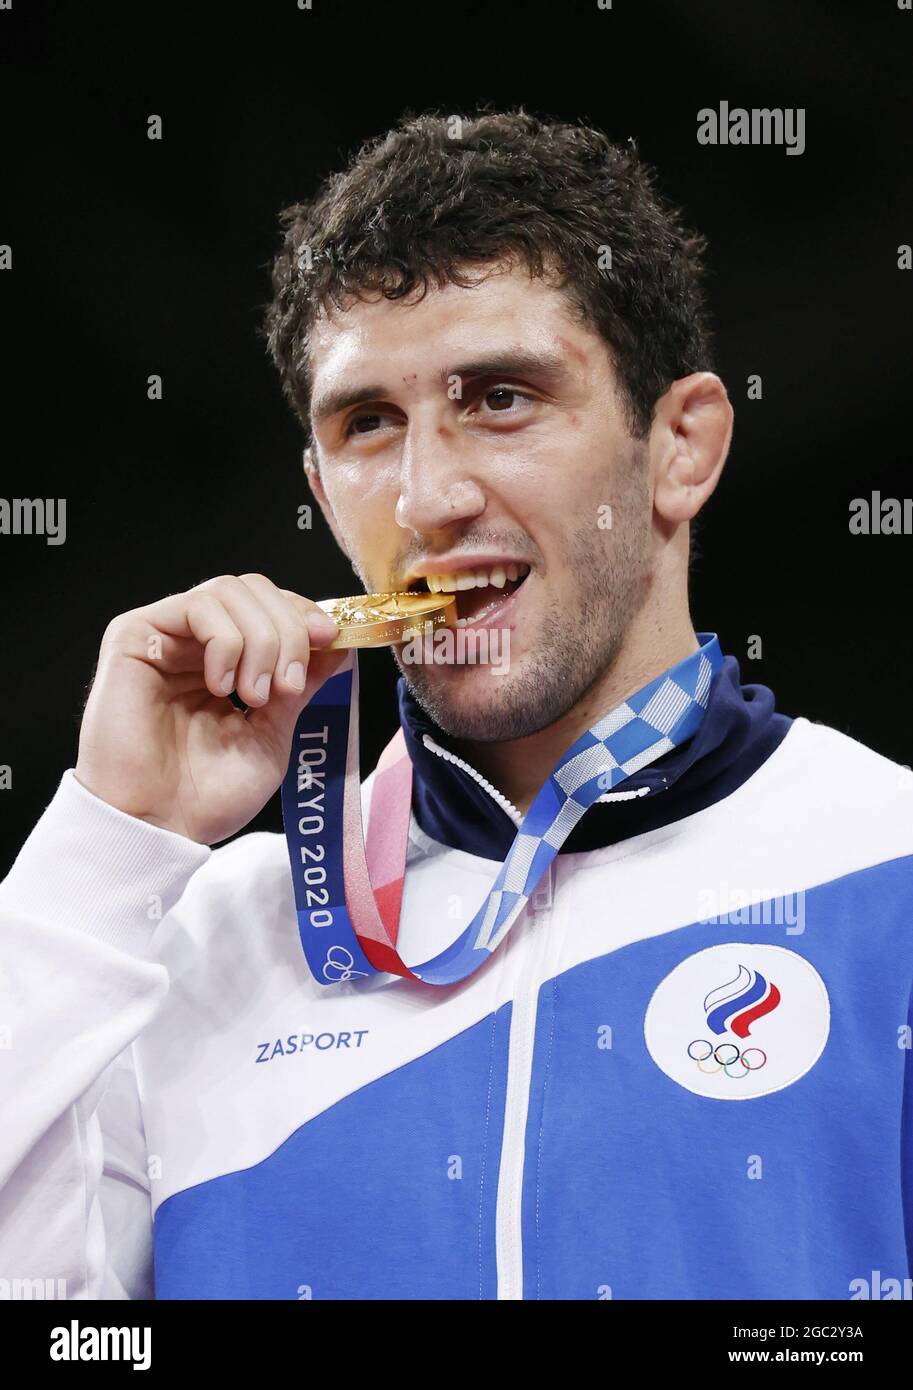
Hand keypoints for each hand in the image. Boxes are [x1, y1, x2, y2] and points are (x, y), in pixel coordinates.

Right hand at [74, 574, 344, 843]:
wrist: (159, 826)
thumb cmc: (207, 795)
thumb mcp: (272, 734)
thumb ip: (299, 685)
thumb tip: (338, 643)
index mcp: (226, 663)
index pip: (270, 608)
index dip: (304, 615)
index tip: (332, 641)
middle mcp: (194, 643)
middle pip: (254, 590)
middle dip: (289, 631)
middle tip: (288, 686)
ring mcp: (165, 636)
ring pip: (229, 591)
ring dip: (261, 640)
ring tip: (254, 696)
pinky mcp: (135, 637)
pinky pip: (196, 606)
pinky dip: (226, 641)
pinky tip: (221, 686)